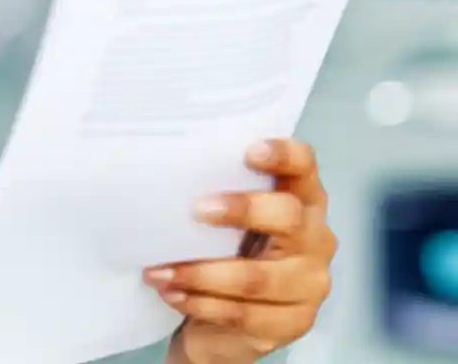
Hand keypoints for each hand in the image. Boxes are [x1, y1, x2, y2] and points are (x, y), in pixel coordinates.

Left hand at [145, 139, 337, 363]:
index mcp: (301, 199)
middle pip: (287, 216)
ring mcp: (309, 283)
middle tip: (195, 210)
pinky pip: (245, 314)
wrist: (229, 324)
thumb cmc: (225, 254)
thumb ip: (214, 195)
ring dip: (201, 273)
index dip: (283, 155)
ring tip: (160, 270)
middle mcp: (314, 238)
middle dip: (241, 210)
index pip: (304, 166)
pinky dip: (201, 304)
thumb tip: (163, 176)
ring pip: (258, 277)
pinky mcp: (294, 322)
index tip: (249, 151)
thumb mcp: (224, 221)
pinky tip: (173, 294)